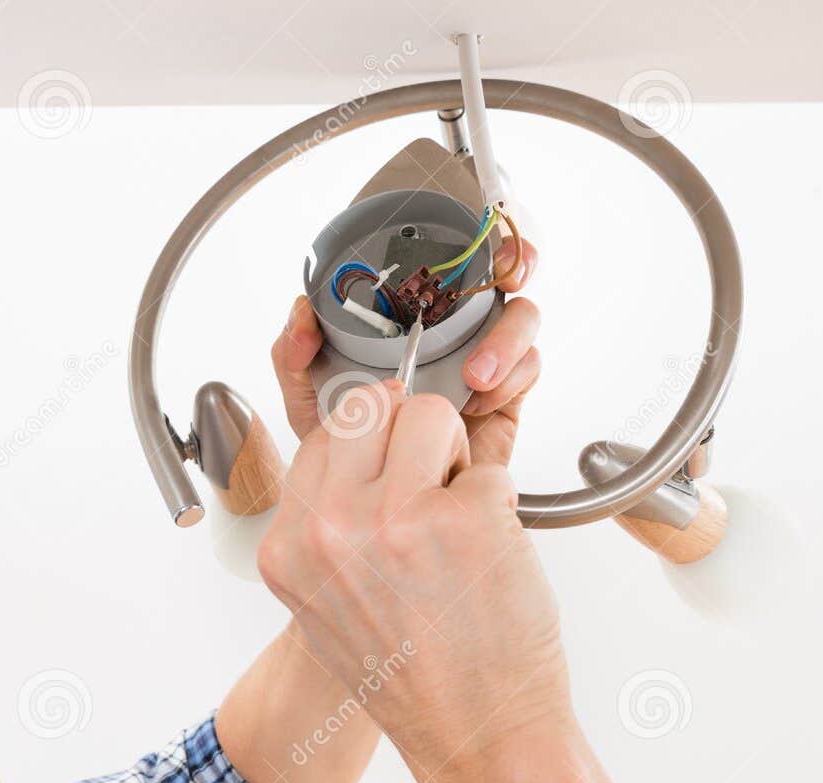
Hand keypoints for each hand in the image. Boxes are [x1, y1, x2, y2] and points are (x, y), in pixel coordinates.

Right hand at [255, 377, 571, 774]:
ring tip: (460, 521)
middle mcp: (331, 531)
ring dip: (458, 458)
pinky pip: (491, 469)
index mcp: (288, 550)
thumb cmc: (413, 679)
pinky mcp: (467, 519)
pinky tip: (490, 561)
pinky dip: (503, 508)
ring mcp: (398, 521)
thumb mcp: (326, 606)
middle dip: (410, 432)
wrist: (477, 738)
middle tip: (432, 490)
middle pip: (369, 405)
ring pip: (431, 414)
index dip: (370, 448)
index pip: (321, 436)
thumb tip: (355, 446)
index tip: (393, 480)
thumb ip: (324, 527)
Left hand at [270, 236, 540, 466]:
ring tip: (474, 378)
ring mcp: (486, 355)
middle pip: (501, 272)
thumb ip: (293, 357)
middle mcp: (453, 325)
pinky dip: (511, 380)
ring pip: (522, 318)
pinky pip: (528, 369)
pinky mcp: (508, 394)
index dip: (475, 236)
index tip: (481, 239)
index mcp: (410, 314)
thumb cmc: (348, 447)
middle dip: (516, 262)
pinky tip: (478, 404)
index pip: (449, 258)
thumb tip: (301, 313)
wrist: (379, 505)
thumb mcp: (309, 401)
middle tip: (507, 278)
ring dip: (506, 339)